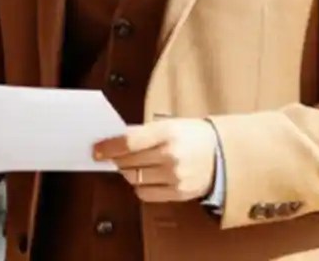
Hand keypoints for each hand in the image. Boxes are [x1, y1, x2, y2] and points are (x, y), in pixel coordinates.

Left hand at [92, 119, 217, 202]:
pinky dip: (138, 186)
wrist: (223, 155)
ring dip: (126, 172)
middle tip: (108, 156)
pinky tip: (143, 177)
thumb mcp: (168, 124)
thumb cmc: (191, 136)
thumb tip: (111, 142)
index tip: (95, 150)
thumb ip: (141, 133)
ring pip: (134, 178)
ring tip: (129, 165)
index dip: (107, 147)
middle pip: (128, 162)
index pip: (128, 142)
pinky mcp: (178, 193)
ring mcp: (175, 177)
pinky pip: (145, 193)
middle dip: (115, 159)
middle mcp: (171, 156)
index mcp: (167, 133)